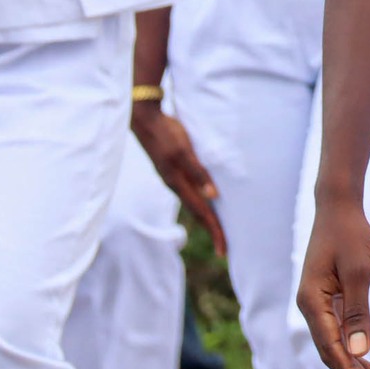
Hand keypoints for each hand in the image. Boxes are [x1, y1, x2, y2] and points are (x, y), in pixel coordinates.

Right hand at [131, 102, 224, 253]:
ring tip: (218, 229)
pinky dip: (200, 203)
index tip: (223, 250)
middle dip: (211, 230)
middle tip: (224, 248)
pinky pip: (189, 193)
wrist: (145, 119)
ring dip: (206, 218)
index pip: (202, 213)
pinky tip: (206, 200)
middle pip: (197, 213)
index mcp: (178, 183)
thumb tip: (214, 196)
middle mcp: (175, 185)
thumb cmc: (167, 133)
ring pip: (193, 204)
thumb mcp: (184, 151)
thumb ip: (198, 173)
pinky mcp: (172, 171)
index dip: (214, 230)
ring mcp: (172, 179)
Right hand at [298, 196, 369, 368]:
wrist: (339, 206)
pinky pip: (337, 331)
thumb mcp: (358, 272)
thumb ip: (358, 312)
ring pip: (333, 344)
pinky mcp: (327, 299)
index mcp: (311, 301)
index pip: (331, 347)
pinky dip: (350, 349)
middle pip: (329, 351)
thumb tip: (358, 351)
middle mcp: (309, 306)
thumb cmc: (349, 234)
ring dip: (351, 367)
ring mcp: (317, 304)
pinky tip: (364, 364)